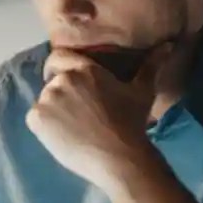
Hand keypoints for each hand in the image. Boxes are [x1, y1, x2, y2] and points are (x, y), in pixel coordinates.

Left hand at [26, 44, 171, 188]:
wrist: (120, 157)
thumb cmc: (131, 123)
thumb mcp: (142, 91)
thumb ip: (151, 65)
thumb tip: (168, 45)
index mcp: (84, 69)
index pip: (58, 57)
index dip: (60, 68)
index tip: (69, 84)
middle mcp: (62, 80)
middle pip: (52, 81)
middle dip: (61, 94)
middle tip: (78, 114)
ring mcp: (47, 99)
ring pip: (43, 101)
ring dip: (53, 110)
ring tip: (73, 128)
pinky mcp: (36, 119)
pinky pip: (34, 118)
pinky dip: (45, 126)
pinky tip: (63, 136)